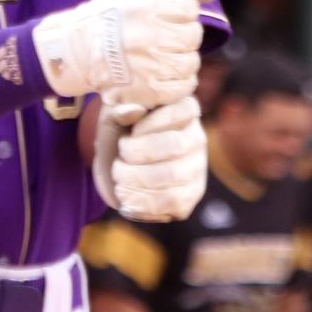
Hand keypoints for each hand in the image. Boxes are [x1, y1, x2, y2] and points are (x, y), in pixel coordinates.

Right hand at [32, 0, 202, 108]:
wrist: (75, 51)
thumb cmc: (105, 15)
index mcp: (148, 6)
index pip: (189, 8)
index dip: (183, 11)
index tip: (173, 15)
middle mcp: (151, 35)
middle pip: (193, 36)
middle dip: (184, 34)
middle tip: (170, 36)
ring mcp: (150, 65)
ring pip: (191, 62)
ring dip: (182, 58)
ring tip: (166, 56)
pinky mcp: (148, 90)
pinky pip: (183, 87)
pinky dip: (180, 82)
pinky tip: (166, 74)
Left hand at [107, 94, 207, 221]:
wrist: (118, 172)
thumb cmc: (119, 137)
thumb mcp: (113, 119)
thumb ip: (119, 111)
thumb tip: (133, 110)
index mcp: (183, 109)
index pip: (176, 112)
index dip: (145, 127)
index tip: (126, 137)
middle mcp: (197, 136)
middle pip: (175, 144)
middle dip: (137, 154)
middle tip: (119, 160)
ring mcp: (198, 167)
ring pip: (174, 174)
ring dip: (136, 179)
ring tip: (119, 180)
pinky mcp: (192, 194)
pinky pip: (174, 201)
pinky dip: (144, 202)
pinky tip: (127, 200)